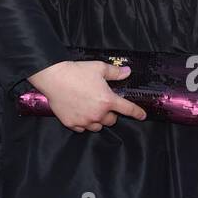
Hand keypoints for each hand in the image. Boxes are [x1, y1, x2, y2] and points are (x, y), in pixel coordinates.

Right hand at [27, 60, 147, 131]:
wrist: (54, 78)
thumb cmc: (77, 72)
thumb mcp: (99, 68)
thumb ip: (115, 73)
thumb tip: (127, 72)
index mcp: (108, 101)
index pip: (128, 109)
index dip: (137, 113)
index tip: (142, 116)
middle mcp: (98, 114)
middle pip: (111, 121)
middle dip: (110, 114)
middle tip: (103, 104)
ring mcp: (84, 120)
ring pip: (97, 127)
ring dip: (98, 120)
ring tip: (91, 110)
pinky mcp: (71, 123)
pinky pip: (82, 128)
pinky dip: (83, 123)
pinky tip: (80, 113)